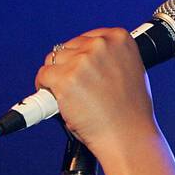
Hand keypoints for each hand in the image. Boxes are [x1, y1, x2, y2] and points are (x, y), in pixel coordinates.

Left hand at [34, 28, 157, 156]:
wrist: (128, 136)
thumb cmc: (132, 112)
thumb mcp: (132, 71)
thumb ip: (112, 58)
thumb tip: (90, 56)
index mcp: (120, 39)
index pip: (86, 38)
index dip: (80, 56)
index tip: (79, 69)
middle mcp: (101, 45)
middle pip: (68, 48)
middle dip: (69, 67)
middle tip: (76, 88)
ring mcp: (82, 61)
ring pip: (54, 61)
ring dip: (57, 77)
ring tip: (70, 96)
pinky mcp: (65, 79)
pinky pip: (43, 76)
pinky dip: (44, 88)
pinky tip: (56, 99)